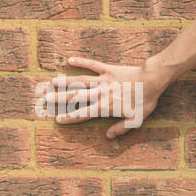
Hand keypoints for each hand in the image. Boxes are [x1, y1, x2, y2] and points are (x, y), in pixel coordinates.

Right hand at [43, 57, 166, 139]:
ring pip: (79, 80)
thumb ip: (121, 128)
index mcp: (105, 107)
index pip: (83, 114)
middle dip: (59, 98)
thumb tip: (107, 136)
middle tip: (44, 99)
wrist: (152, 80)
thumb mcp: (136, 120)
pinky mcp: (109, 69)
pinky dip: (81, 62)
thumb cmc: (145, 101)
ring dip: (64, 81)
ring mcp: (103, 80)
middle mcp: (100, 93)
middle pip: (75, 96)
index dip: (70, 117)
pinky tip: (69, 60)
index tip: (57, 119)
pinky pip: (93, 65)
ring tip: (50, 82)